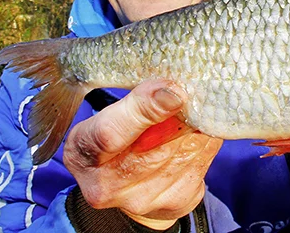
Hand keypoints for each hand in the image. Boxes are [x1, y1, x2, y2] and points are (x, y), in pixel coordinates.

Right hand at [62, 79, 222, 229]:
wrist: (123, 186)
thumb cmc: (116, 137)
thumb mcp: (108, 115)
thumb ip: (135, 103)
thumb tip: (173, 88)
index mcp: (84, 153)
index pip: (111, 133)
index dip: (145, 110)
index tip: (174, 92)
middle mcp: (109, 186)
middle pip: (156, 148)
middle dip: (181, 117)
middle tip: (194, 94)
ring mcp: (144, 200)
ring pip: (185, 154)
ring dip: (198, 127)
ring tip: (198, 107)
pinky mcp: (176, 202)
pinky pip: (202, 163)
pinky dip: (206, 140)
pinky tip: (200, 128)